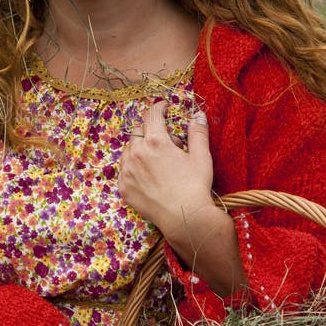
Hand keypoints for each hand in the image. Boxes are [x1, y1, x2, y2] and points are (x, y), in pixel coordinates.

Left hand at [118, 100, 215, 239]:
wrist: (184, 218)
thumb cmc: (195, 186)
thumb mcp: (201, 156)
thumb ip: (197, 132)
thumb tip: (197, 115)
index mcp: (156, 141)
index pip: (152, 114)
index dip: (159, 107)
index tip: (164, 107)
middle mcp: (137, 153)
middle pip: (137, 130)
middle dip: (150, 128)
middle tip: (165, 139)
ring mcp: (127, 171)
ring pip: (128, 149)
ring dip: (139, 147)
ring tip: (156, 158)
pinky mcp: (124, 186)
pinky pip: (124, 168)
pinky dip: (133, 166)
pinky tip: (147, 174)